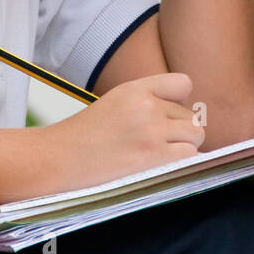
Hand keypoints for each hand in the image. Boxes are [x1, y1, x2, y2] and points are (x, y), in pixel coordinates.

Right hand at [44, 72, 203, 191]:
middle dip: (179, 131)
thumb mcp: (114, 104)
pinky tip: (161, 170)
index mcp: (135, 89)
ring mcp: (152, 131)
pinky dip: (182, 164)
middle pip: (191, 115)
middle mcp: (147, 106)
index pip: (183, 84)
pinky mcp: (155, 157)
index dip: (180, 103)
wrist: (57, 160)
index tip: (168, 119)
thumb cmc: (82, 139)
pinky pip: (191, 156)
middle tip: (155, 146)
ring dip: (184, 148)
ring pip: (196, 135)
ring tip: (158, 158)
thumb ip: (146, 104)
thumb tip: (185, 117)